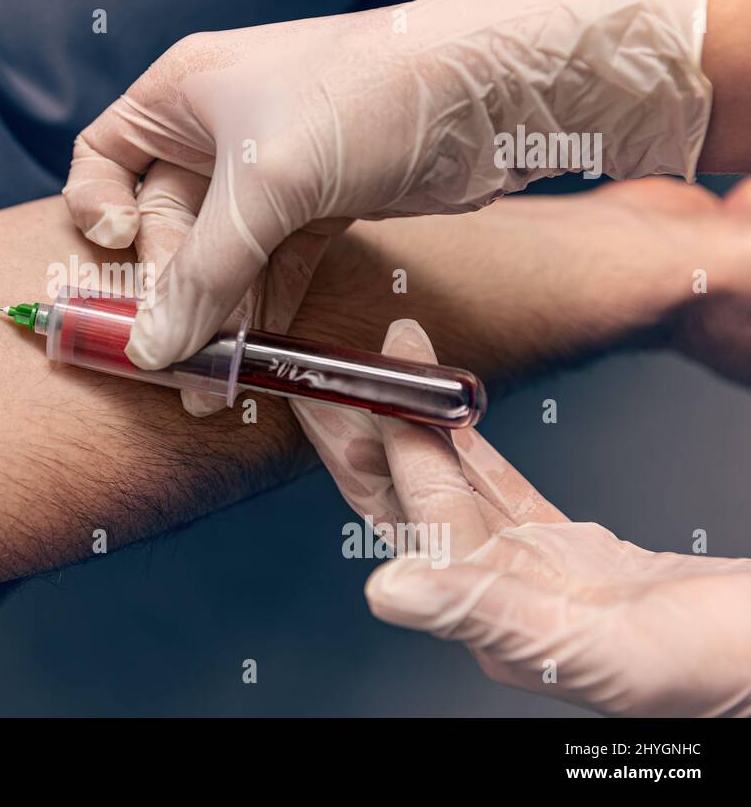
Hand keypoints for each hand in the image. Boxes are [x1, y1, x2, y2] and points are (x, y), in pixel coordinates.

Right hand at [64, 0, 709, 370]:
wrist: (494, 93)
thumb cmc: (367, 97)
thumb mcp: (268, 184)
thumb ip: (204, 273)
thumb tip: (153, 351)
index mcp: (184, 93)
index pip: (103, 155)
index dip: (96, 209)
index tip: (122, 252)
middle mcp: (216, 129)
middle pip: (161, 222)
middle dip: (167, 289)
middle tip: (176, 358)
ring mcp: (268, 172)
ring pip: (216, 254)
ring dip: (213, 314)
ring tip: (213, 381)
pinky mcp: (316, 206)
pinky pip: (266, 267)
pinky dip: (259, 308)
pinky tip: (257, 353)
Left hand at [300, 318, 750, 716]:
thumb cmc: (718, 672)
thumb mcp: (601, 647)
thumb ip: (492, 616)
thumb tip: (387, 590)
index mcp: (493, 617)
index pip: (414, 512)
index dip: (378, 442)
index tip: (344, 384)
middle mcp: (499, 594)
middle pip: (412, 497)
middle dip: (367, 429)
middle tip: (325, 366)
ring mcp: (534, 572)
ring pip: (452, 486)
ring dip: (415, 426)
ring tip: (383, 366)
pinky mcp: (574, 556)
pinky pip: (503, 492)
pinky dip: (472, 450)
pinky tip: (447, 415)